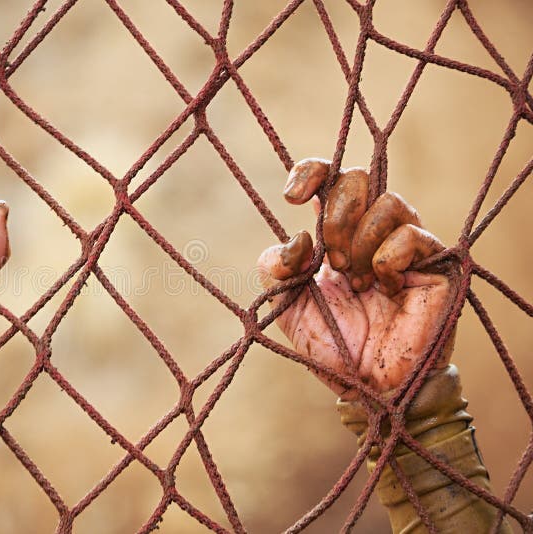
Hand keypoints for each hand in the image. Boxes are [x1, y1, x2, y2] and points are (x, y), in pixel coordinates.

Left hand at [257, 159, 453, 396]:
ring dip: (360, 243)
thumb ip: (275, 267)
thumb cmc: (332, 345)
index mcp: (338, 232)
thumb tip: (298, 237)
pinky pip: (409, 235)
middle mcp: (373, 229)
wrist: (367, 385)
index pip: (329, 178)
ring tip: (356, 282)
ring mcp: (408, 243)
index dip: (311, 172)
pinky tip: (384, 290)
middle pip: (357, 179)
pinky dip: (385, 262)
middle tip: (332, 263)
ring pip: (387, 202)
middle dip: (337, 218)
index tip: (291, 197)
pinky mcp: (436, 262)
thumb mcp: (286, 305)